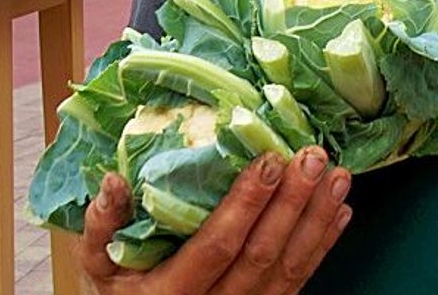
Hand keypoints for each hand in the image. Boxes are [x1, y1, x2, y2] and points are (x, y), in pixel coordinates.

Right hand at [78, 148, 351, 294]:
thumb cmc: (120, 291)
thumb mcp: (97, 265)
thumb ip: (102, 226)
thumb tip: (113, 181)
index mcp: (172, 293)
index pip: (218, 245)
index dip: (247, 204)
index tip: (269, 161)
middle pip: (262, 255)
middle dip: (292, 204)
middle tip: (312, 157)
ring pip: (289, 269)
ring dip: (317, 220)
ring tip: (337, 177)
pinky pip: (299, 281)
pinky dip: (322, 244)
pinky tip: (339, 211)